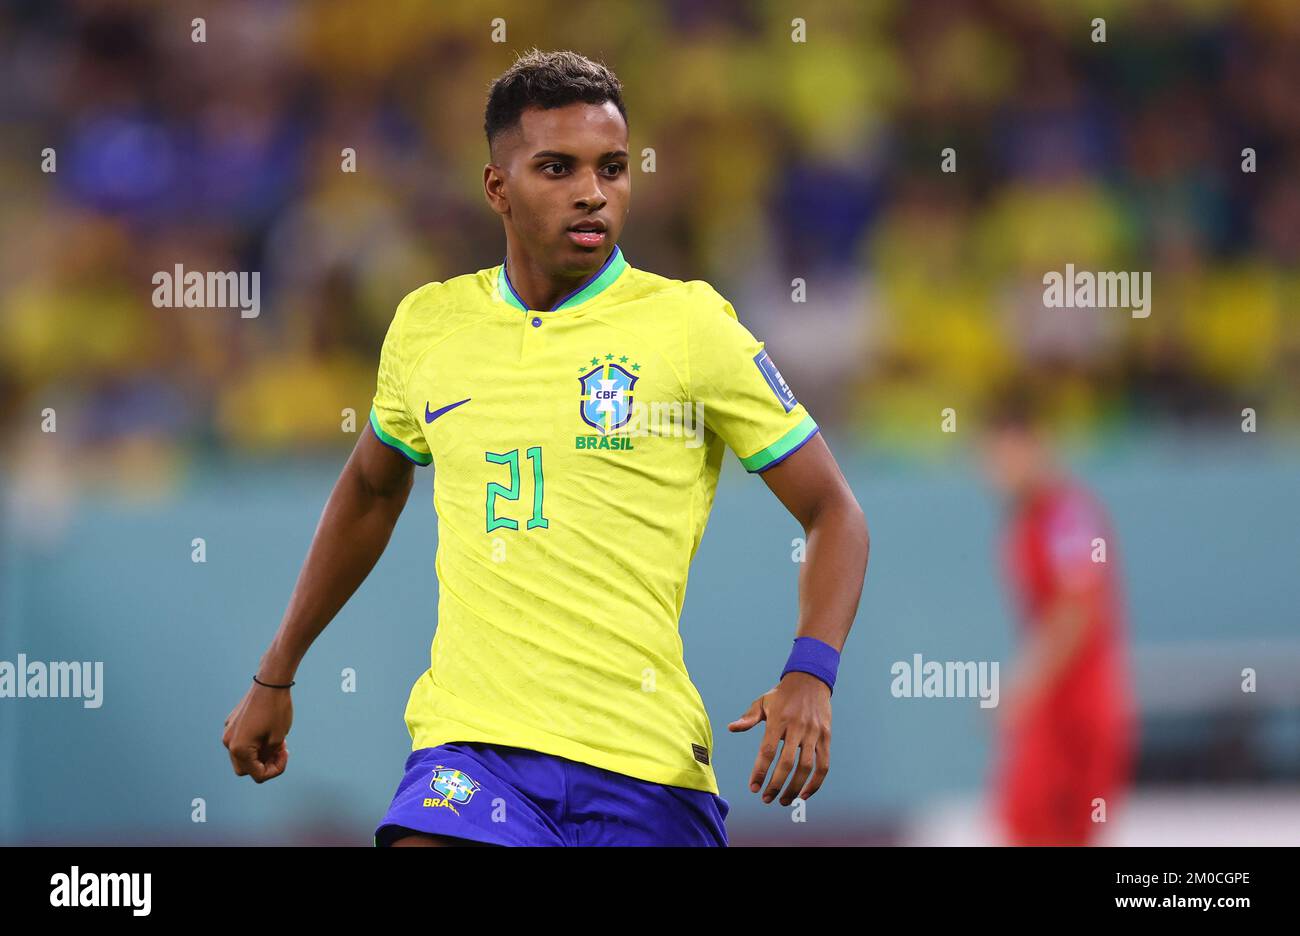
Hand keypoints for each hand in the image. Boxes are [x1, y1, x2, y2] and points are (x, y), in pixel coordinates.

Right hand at [222, 680, 292, 782]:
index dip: (275, 769)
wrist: (270, 682)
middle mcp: (228, 742)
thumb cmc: (276, 710)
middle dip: (264, 764)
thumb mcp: (278, 739)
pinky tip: (268, 731)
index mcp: (239, 749)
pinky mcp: (231, 722)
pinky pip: (241, 740)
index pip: (257, 775)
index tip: (285, 753)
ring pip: (242, 755)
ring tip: (276, 741)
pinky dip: (253, 742)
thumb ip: (268, 757)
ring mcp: (228, 731)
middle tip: (280, 751)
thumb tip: (260, 762)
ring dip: (259, 754)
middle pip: (246, 768)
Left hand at [728, 671, 830, 805]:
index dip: (760, 771)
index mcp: (778, 720)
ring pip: (806, 767)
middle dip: (775, 785)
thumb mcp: (763, 702)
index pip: (768, 751)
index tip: (753, 787)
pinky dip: (815, 783)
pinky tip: (804, 794)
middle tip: (766, 799)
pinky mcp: (826, 737)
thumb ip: (748, 718)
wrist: (811, 679)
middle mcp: (797, 727)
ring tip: (783, 800)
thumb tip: (731, 728)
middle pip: (787, 763)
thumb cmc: (782, 694)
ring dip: (794, 788)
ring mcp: (813, 733)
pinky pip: (823, 764)